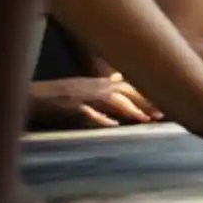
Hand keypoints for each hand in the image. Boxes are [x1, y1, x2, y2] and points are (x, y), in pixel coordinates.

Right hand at [29, 74, 162, 127]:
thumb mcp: (87, 86)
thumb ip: (105, 84)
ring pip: (113, 100)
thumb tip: (121, 77)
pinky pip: (89, 113)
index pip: (131, 86)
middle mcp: (96, 87)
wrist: (37, 96)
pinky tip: (113, 125)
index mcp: (101, 83)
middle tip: (162, 114)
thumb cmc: (63, 93)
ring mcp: (85, 96)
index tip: (165, 104)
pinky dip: (101, 119)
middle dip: (146, 102)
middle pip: (127, 91)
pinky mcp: (72, 107)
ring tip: (145, 120)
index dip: (148, 94)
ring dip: (130, 109)